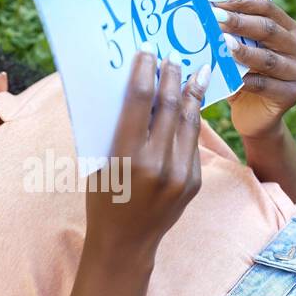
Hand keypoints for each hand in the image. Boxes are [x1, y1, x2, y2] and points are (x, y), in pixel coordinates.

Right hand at [84, 50, 207, 260]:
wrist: (125, 243)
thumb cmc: (103, 198)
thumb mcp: (101, 162)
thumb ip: (119, 129)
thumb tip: (138, 90)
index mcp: (127, 156)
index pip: (140, 100)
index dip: (145, 71)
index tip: (147, 53)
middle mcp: (158, 164)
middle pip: (170, 105)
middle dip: (172, 76)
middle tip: (173, 57)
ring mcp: (180, 175)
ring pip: (189, 122)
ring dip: (190, 94)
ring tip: (193, 73)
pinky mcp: (193, 182)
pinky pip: (192, 143)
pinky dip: (190, 121)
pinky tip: (191, 107)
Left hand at [207, 0, 295, 140]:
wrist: (255, 118)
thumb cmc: (244, 78)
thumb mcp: (240, 52)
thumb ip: (233, 34)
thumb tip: (204, 10)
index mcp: (290, 29)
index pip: (266, 7)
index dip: (240, 1)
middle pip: (268, 29)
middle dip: (238, 21)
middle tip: (214, 17)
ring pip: (267, 58)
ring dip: (243, 51)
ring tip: (222, 43)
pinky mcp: (292, 95)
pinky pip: (264, 85)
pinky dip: (245, 80)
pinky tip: (228, 77)